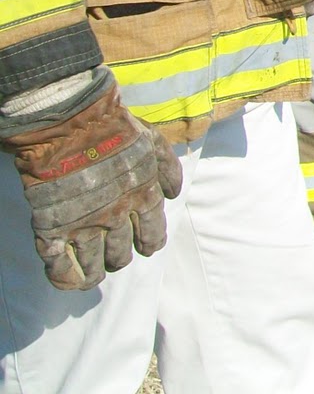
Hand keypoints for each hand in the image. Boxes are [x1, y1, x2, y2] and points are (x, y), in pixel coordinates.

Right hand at [1, 80, 181, 290]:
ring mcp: (84, 225)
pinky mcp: (52, 228)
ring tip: (94, 272)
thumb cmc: (115, 128)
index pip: (153, 235)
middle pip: (122, 254)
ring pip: (94, 265)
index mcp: (144, 197)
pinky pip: (60, 267)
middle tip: (115, 254)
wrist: (71, 122)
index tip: (146, 246)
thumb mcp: (154, 142)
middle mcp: (117, 217)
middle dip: (120, 256)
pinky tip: (70, 280)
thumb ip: (168, 169)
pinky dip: (66, 278)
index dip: (150, 243)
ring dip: (96, 271)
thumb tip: (173, 195)